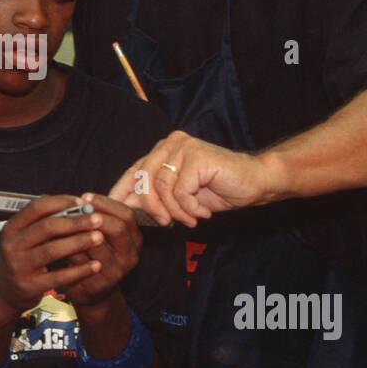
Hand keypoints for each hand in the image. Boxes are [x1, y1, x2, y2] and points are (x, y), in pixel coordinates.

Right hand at [0, 195, 105, 317]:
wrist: (6, 291)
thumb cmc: (24, 257)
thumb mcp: (25, 237)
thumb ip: (45, 222)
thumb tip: (77, 204)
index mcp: (11, 228)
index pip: (37, 207)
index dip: (61, 202)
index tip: (83, 202)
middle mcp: (11, 245)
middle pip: (47, 227)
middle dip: (75, 222)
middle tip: (98, 219)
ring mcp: (18, 266)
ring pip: (52, 250)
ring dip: (79, 242)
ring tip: (99, 237)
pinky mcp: (29, 286)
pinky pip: (58, 276)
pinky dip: (79, 270)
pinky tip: (96, 265)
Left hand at [60, 193, 141, 310]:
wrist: (90, 290)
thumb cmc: (93, 255)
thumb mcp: (99, 234)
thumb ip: (96, 218)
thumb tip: (78, 198)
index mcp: (134, 237)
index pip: (126, 214)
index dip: (106, 203)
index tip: (85, 196)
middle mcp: (131, 253)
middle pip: (118, 228)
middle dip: (95, 215)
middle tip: (75, 208)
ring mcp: (120, 269)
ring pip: (100, 244)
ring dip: (80, 230)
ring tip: (63, 221)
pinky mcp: (104, 282)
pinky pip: (87, 261)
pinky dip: (72, 249)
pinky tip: (59, 241)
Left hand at [108, 130, 282, 227]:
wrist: (256, 183)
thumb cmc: (219, 190)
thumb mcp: (180, 197)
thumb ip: (155, 198)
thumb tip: (124, 208)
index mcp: (163, 150)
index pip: (134, 170)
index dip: (120, 191)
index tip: (111, 210)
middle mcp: (170, 143)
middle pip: (143, 179)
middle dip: (151, 207)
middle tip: (165, 223)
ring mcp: (183, 147)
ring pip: (161, 187)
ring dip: (176, 211)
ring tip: (191, 218)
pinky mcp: (196, 156)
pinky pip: (180, 191)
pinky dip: (190, 207)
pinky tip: (202, 211)